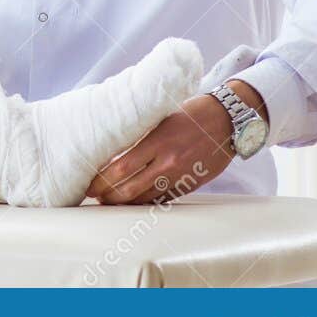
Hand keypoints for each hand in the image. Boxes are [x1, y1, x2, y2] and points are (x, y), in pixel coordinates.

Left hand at [84, 79, 264, 203]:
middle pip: (129, 188)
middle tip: (93, 195)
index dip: (101, 180)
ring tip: (108, 200)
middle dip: (107, 195)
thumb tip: (111, 146)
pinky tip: (132, 201)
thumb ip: (139, 134)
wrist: (228, 121)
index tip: (88, 183)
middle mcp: (168, 162)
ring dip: (123, 202)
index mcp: (158, 141)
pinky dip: (144, 202)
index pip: (121, 167)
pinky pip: (162, 199)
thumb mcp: (161, 117)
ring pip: (145, 198)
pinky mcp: (189, 185)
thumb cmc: (191, 113)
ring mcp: (180, 176)